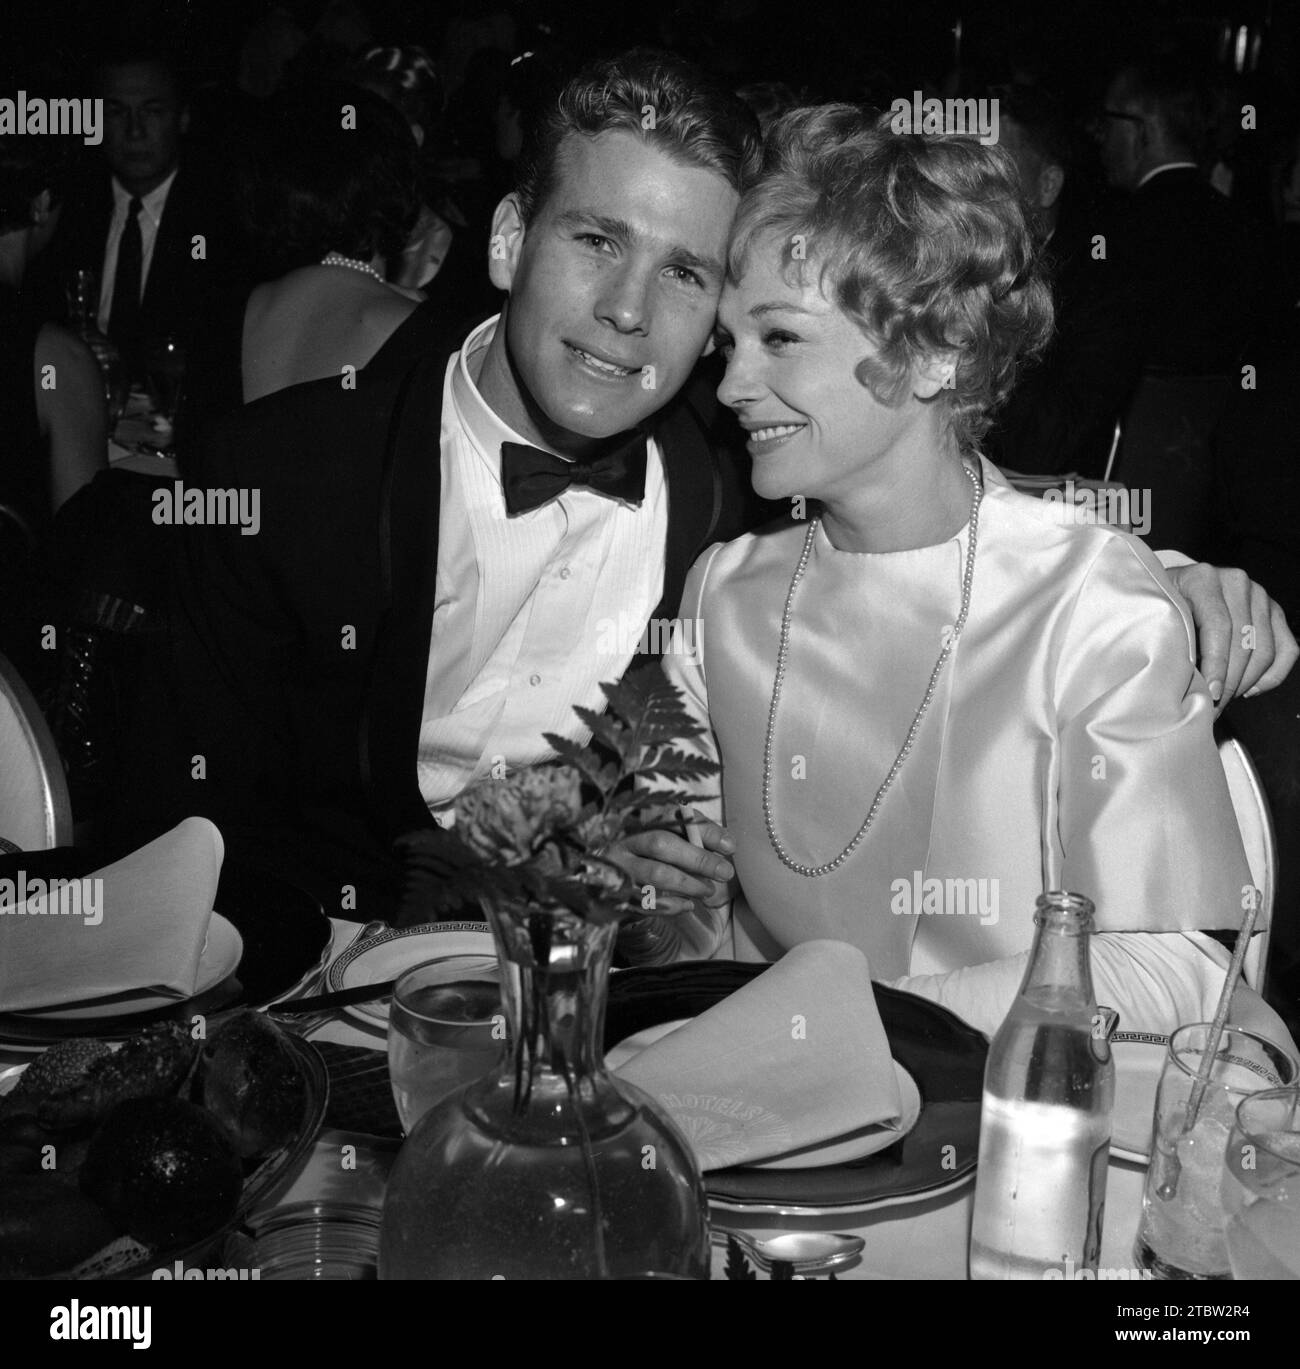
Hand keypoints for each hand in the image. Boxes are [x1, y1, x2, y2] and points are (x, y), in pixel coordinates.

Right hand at [607, 812, 735, 915]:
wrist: (604, 887)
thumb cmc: (645, 860)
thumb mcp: (668, 841)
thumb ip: (698, 836)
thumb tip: (729, 845)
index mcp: (639, 824)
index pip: (673, 818)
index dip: (702, 830)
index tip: (729, 846)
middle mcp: (625, 844)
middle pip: (660, 844)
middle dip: (697, 858)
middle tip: (725, 872)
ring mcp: (617, 870)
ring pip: (655, 874)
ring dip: (688, 884)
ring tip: (708, 890)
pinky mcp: (617, 896)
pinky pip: (648, 901)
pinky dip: (672, 904)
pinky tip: (688, 905)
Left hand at [1167, 563, 1298, 711]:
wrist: (1174, 588)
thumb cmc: (1162, 607)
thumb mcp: (1157, 617)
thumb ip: (1172, 641)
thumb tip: (1187, 685)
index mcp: (1203, 578)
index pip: (1217, 626)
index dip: (1216, 664)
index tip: (1210, 693)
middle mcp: (1236, 582)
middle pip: (1243, 641)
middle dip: (1229, 681)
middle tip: (1212, 706)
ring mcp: (1259, 595)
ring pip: (1265, 650)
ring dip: (1245, 683)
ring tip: (1223, 700)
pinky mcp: (1274, 612)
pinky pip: (1287, 650)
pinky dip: (1270, 677)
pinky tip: (1247, 690)